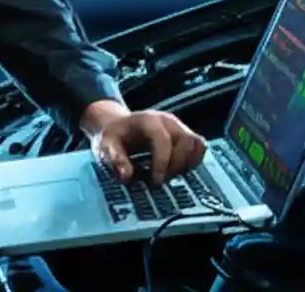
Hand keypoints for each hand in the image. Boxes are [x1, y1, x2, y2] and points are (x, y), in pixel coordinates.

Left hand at [85, 103, 206, 185]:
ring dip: (186, 164)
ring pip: (196, 144)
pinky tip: (176, 171)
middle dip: (175, 166)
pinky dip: (192, 161)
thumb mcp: (105, 147)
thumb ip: (115, 160)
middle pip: (185, 142)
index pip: (163, 140)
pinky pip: (199, 147)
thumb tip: (126, 177)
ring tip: (169, 175)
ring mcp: (179, 126)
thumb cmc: (113, 137)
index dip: (162, 163)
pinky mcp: (184, 134)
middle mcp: (167, 121)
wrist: (118, 126)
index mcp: (148, 121)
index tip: (155, 182)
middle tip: (160, 180)